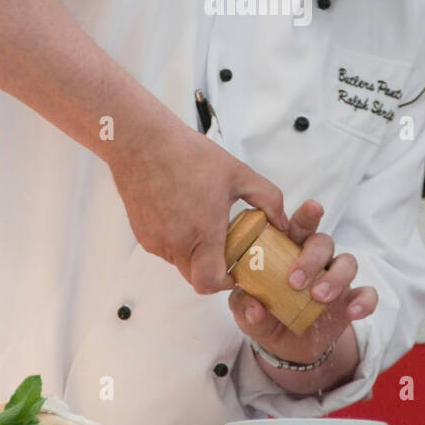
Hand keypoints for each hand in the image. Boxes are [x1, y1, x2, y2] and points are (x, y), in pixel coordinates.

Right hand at [106, 95, 287, 295]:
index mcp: (201, 232)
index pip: (211, 282)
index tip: (236, 270)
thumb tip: (283, 223)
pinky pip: (165, 249)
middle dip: (213, 270)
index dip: (226, 283)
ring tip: (203, 223)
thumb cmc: (189, 155)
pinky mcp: (142, 234)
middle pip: (196, 278)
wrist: (142, 141)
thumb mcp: (238, 173)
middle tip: (226, 248)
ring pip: (180, 263)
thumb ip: (268, 199)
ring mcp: (155, 240)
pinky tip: (184, 214)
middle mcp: (175, 242)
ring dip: (194, 254)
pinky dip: (177, 241)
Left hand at [227, 199, 377, 367]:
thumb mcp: (248, 312)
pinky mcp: (351, 299)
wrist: (287, 347)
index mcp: (289, 250)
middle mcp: (316, 258)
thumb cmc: (264, 316)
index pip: (300, 225)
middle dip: (312, 257)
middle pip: (323, 242)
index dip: (308, 215)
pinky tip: (352, 312)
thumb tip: (254, 308)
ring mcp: (336, 278)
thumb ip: (246, 306)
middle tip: (295, 281)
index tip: (312, 208)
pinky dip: (363, 301)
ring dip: (335, 277)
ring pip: (348, 262)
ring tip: (319, 297)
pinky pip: (367, 294)